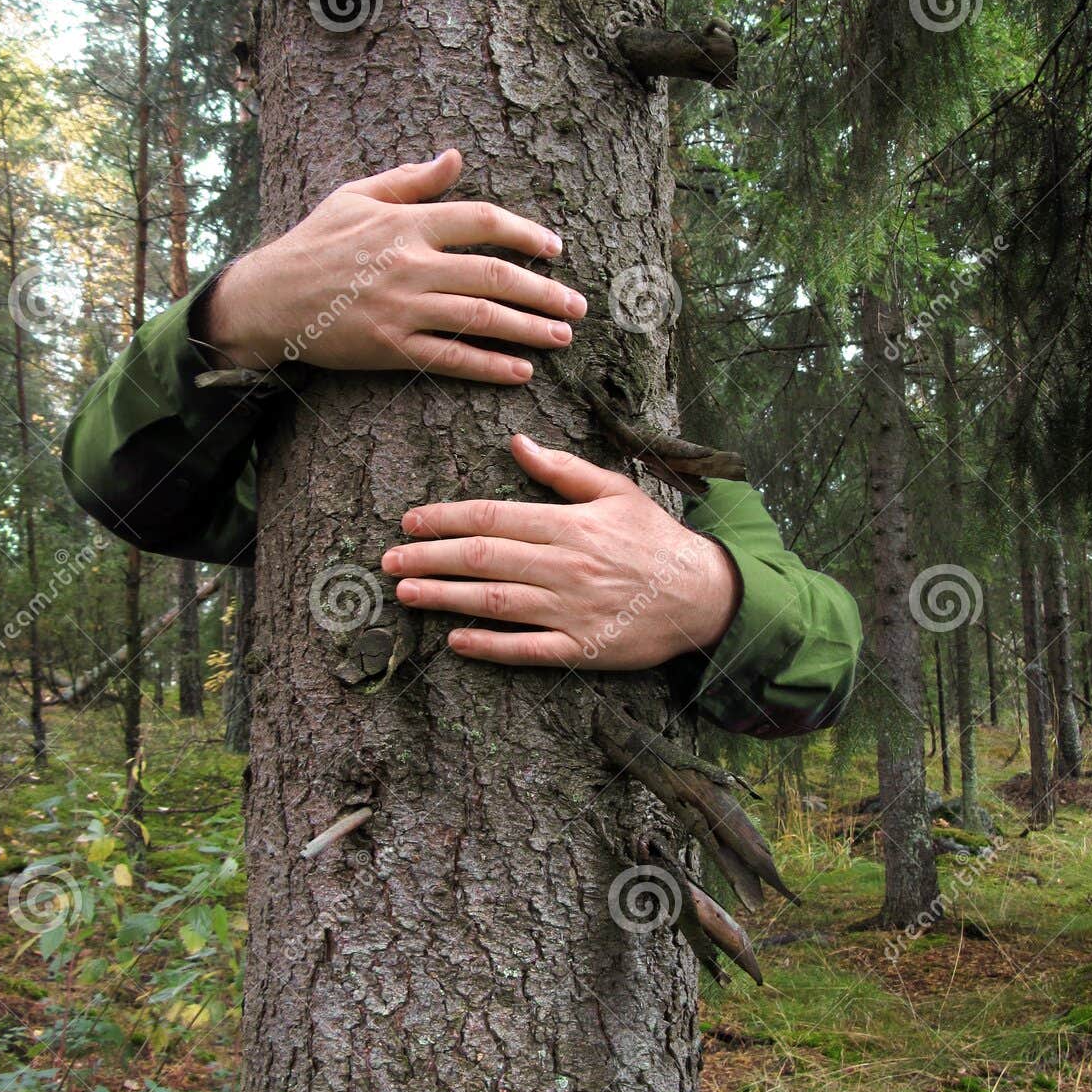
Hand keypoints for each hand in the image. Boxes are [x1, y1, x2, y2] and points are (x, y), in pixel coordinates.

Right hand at [200, 150, 585, 383]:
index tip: (555, 248)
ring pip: (480, 318)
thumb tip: (456, 158)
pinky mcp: (390, 347)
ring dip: (528, 329)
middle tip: (577, 306)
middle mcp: (410, 264)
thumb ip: (411, 181)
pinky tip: (519, 372)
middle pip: (493, 275)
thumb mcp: (356, 196)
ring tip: (562, 338)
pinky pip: (450, 358)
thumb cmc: (313, 243)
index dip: (526, 233)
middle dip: (544, 291)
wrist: (268, 299)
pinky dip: (488, 366)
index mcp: (407, 223)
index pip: (482, 222)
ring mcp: (401, 309)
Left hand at [380, 435, 740, 668]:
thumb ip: (561, 468)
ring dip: (445, 597)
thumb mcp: (614, 490)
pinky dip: (489, 646)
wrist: (703, 593)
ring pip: (496, 602)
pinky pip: (527, 649)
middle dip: (429, 557)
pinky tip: (455, 641)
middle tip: (388, 559)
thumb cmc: (653, 538)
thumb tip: (515, 442)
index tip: (410, 521)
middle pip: (484, 559)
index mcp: (569, 523)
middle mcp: (565, 564)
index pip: (493, 517)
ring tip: (405, 592)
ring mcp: (572, 609)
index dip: (445, 518)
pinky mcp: (582, 648)